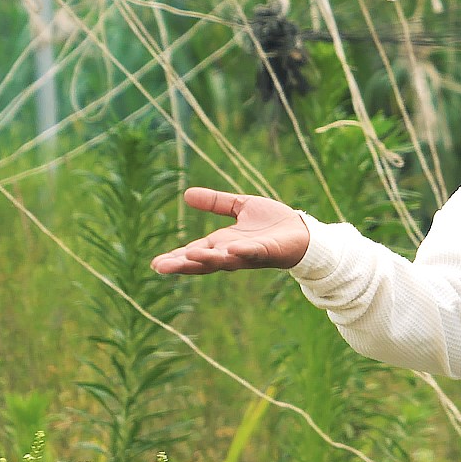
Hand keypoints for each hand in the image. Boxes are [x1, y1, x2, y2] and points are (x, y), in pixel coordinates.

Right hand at [150, 187, 310, 273]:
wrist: (304, 231)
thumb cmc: (272, 223)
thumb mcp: (240, 206)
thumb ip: (216, 203)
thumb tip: (187, 194)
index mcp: (223, 243)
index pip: (195, 252)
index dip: (177, 258)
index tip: (156, 264)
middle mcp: (233, 253)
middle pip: (204, 261)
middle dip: (184, 264)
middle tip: (161, 267)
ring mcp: (251, 255)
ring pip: (226, 260)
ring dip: (208, 258)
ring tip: (189, 255)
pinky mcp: (270, 252)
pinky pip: (255, 253)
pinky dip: (243, 252)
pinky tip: (232, 250)